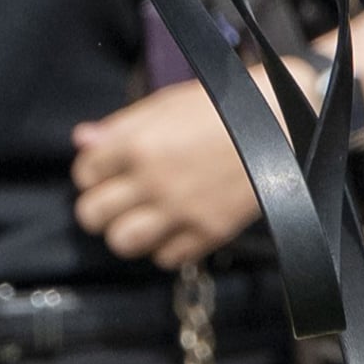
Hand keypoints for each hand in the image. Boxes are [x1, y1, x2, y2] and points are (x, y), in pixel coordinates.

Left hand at [71, 79, 270, 268]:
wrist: (280, 122)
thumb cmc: (221, 106)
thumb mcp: (165, 104)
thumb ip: (120, 126)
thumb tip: (82, 140)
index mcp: (136, 144)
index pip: (84, 174)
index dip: (91, 173)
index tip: (104, 173)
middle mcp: (153, 181)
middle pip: (92, 215)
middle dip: (97, 208)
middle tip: (114, 200)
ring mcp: (181, 210)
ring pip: (122, 242)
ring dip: (125, 232)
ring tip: (139, 219)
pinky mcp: (210, 232)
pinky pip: (167, 258)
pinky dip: (164, 247)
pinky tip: (172, 228)